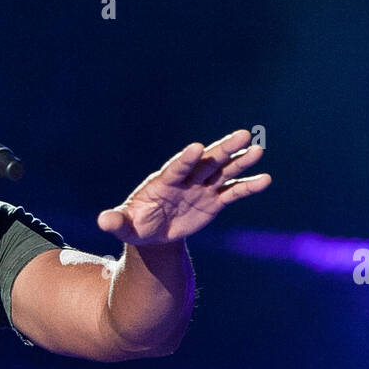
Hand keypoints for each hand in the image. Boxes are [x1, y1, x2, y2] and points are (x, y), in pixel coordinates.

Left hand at [97, 130, 269, 244]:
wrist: (152, 233)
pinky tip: (265, 180)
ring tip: (258, 150)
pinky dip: (247, 187)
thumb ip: (116, 221)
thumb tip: (103, 221)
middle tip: (243, 135)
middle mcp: (186, 180)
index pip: (177, 168)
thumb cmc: (135, 225)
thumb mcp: (124, 226)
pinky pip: (232, 193)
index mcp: (163, 182)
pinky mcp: (213, 201)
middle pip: (206, 162)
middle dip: (223, 149)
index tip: (196, 147)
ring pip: (223, 172)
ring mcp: (201, 188)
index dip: (186, 159)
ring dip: (240, 162)